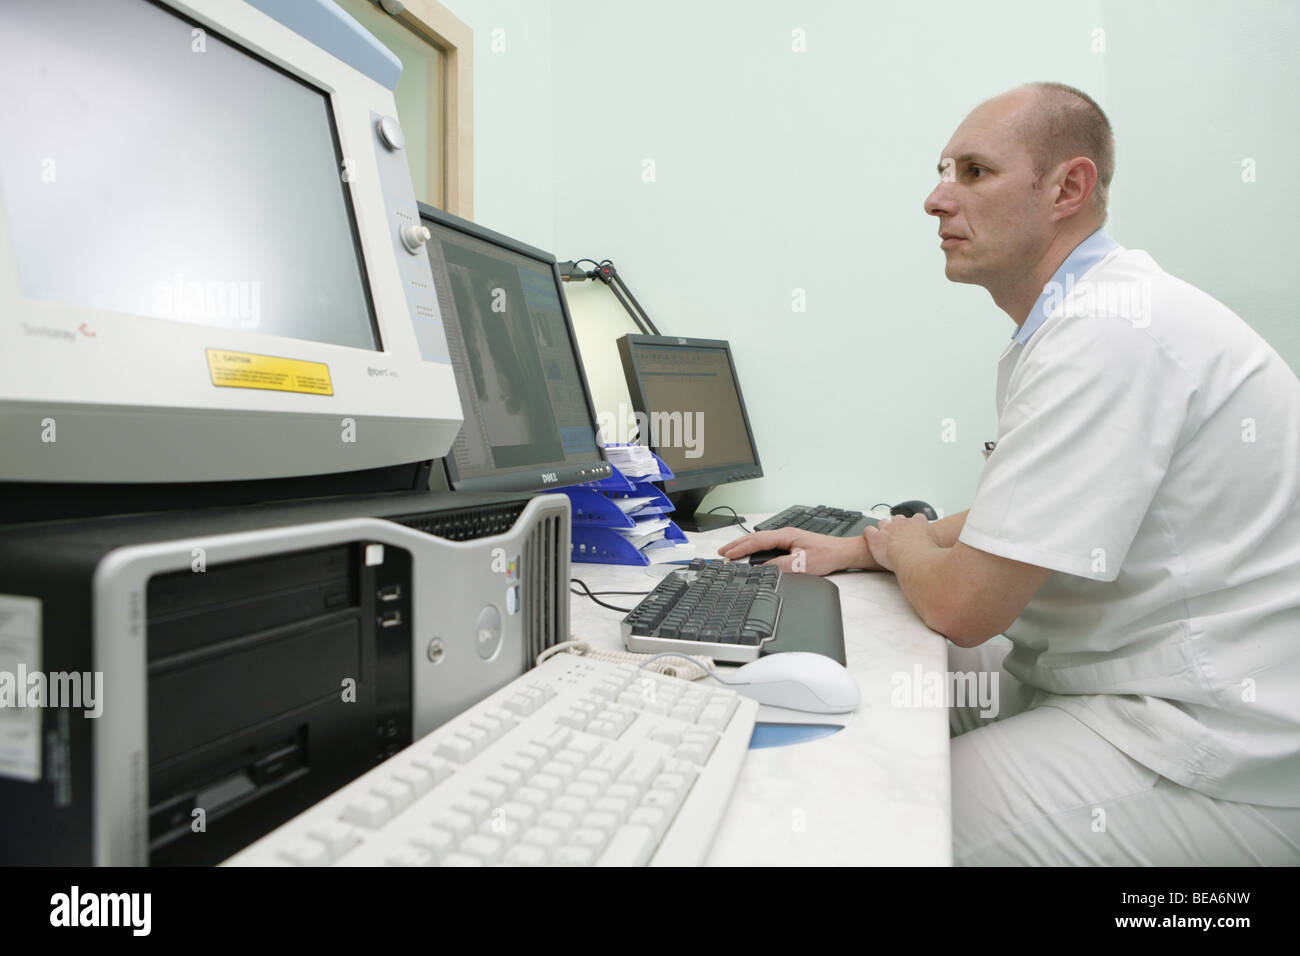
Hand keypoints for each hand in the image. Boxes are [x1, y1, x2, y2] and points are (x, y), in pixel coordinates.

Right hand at [715, 527, 875, 574]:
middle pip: (755, 538)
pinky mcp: (791, 544)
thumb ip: (781, 566)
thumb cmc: (827, 555)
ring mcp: (788, 539)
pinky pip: (768, 546)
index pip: (757, 541)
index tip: (728, 555)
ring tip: (732, 553)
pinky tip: (752, 555)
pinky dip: (755, 550)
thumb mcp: (802, 564)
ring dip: (745, 547)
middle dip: (737, 545)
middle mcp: (785, 534)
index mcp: (786, 535)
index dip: (740, 548)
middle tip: (722, 552)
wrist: (843, 553)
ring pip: (761, 542)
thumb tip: (762, 570)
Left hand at [863, 514, 939, 571]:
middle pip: (898, 519)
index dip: (915, 525)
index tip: (915, 531)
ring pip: (883, 523)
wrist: (912, 557)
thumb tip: (949, 548)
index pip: (917, 519)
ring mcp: (888, 528)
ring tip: (884, 537)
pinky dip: (869, 534)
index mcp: (918, 523)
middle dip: (898, 526)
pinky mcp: (876, 537)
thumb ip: (940, 542)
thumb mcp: (940, 545)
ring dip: (883, 529)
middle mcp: (902, 522)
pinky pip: (869, 531)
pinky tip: (870, 537)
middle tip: (899, 536)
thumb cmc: (926, 553)